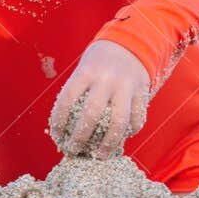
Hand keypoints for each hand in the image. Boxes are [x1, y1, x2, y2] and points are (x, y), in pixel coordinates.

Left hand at [48, 40, 151, 159]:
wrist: (130, 41)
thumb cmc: (100, 61)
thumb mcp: (84, 68)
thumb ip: (77, 93)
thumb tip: (65, 130)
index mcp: (86, 72)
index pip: (66, 100)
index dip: (58, 122)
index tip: (57, 137)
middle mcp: (105, 79)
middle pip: (91, 115)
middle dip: (80, 138)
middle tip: (74, 151)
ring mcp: (125, 86)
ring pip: (117, 122)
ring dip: (107, 144)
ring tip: (99, 156)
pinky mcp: (141, 91)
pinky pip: (136, 118)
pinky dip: (129, 132)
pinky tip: (121, 140)